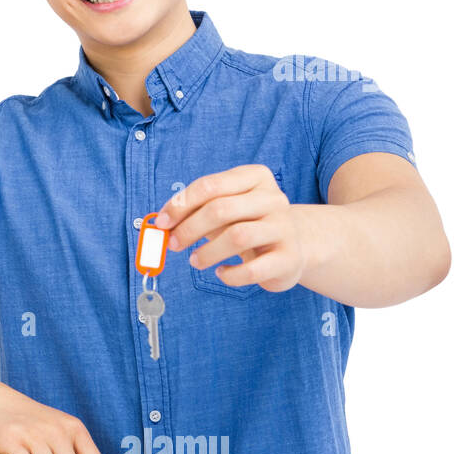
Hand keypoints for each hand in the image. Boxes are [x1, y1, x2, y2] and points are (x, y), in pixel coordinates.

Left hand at [152, 164, 305, 292]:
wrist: (291, 247)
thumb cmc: (247, 224)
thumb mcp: (224, 210)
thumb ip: (195, 211)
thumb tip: (162, 224)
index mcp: (255, 177)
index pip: (210, 185)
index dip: (180, 205)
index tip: (162, 223)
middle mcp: (273, 198)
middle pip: (221, 209)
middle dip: (189, 229)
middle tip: (173, 244)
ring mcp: (284, 228)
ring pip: (237, 237)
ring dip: (207, 252)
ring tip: (195, 261)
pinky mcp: (289, 258)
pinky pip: (253, 269)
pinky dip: (230, 275)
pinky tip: (221, 272)